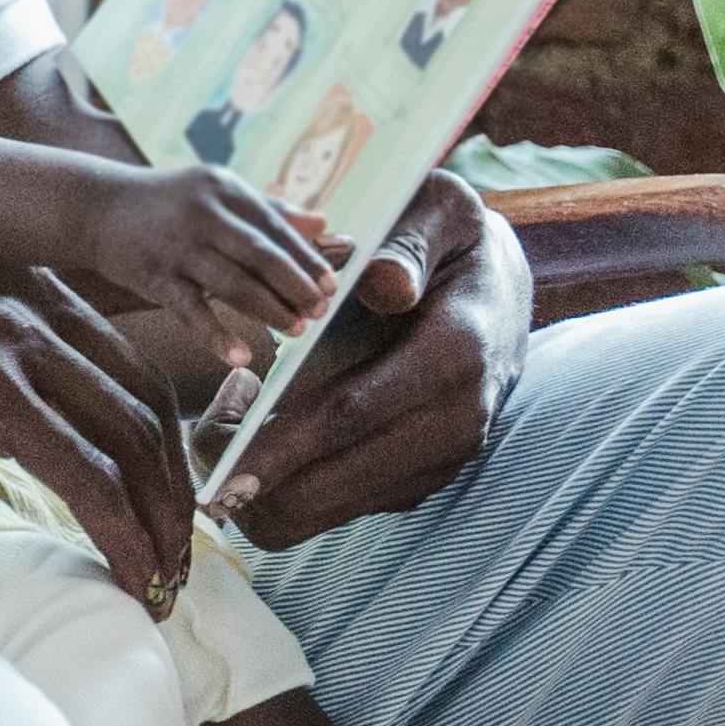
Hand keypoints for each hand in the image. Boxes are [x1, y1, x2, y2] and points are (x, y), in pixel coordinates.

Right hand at [0, 260, 196, 610]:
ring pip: (129, 440)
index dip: (161, 448)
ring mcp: (7, 336)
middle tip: (177, 563)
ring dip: (158, 525)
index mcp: (16, 278)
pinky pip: (86, 476)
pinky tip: (126, 579)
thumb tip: (49, 421)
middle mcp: (24, 293)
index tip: (163, 513)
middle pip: (144, 402)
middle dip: (173, 494)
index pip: (127, 365)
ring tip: (160, 586)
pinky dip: (120, 535)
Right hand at [63, 167, 337, 389]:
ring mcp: (178, 246)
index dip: (306, 258)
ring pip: (233, 284)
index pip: (276, 227)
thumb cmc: (167, 202)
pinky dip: (217, 336)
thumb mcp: (215, 193)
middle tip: (320, 311)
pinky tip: (241, 357)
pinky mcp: (154, 276)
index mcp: (224, 190)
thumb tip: (324, 224)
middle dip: (295, 286)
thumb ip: (268, 208)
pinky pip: (191, 311)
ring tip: (296, 331)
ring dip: (269, 310)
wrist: (96, 206)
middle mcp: (203, 214)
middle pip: (261, 255)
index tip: (331, 286)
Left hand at [219, 169, 527, 546]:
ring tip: (241, 400)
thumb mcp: (441, 211)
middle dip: (246, 474)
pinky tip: (271, 414)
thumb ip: (408, 242)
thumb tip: (381, 283)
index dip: (279, 448)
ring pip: (314, 514)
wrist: (504, 295)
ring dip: (256, 479)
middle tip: (220, 400)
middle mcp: (450, 426)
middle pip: (321, 492)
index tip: (220, 469)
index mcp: (453, 357)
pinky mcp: (412, 482)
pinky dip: (281, 478)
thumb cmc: (454, 242)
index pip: (351, 416)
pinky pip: (327, 507)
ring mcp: (434, 465)